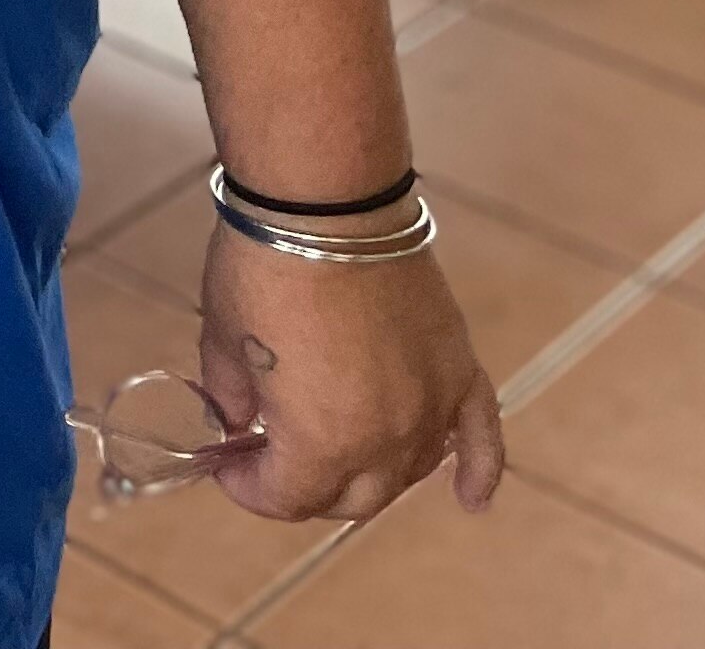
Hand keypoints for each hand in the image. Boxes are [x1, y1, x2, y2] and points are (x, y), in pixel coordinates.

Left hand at [195, 227, 504, 523]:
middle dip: (307, 490)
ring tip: (340, 464)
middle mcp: (387, 439)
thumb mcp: (222, 341)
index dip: (250, 488)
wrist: (326, 205)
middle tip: (275, 461)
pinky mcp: (459, 371)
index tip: (229, 465)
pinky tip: (470, 499)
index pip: (287, 498)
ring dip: (370, 477)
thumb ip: (230, 398)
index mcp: (322, 441)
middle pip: (352, 498)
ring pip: (408, 473)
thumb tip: (236, 421)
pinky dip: (479, 471)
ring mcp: (431, 406)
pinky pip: (482, 437)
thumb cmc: (264, 269)